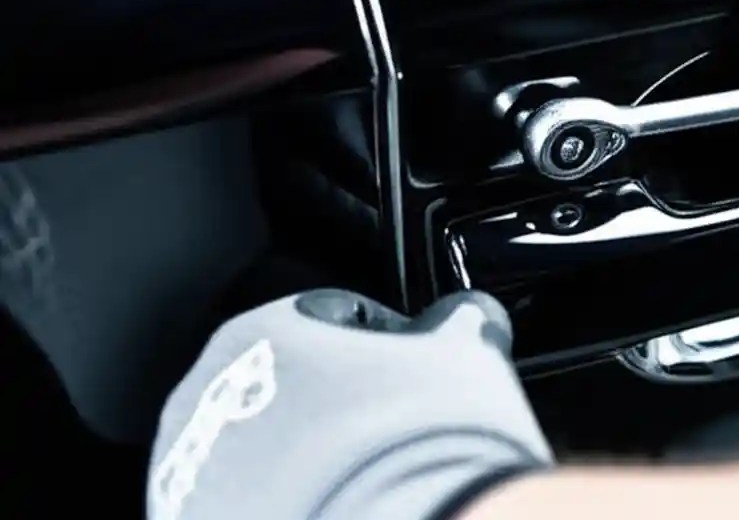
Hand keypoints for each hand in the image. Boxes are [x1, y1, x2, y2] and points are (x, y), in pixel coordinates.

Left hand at [147, 290, 550, 519]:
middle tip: (398, 437)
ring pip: (265, 456)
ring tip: (375, 489)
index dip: (391, 345)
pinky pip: (255, 509)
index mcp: (259, 334)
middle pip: (290, 389)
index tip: (421, 378)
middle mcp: (204, 403)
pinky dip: (293, 510)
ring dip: (311, 465)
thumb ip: (456, 320)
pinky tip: (349, 514)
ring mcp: (191, 483)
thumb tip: (467, 320)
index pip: (332, 320)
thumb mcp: (466, 350)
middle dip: (341, 408)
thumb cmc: (427, 441)